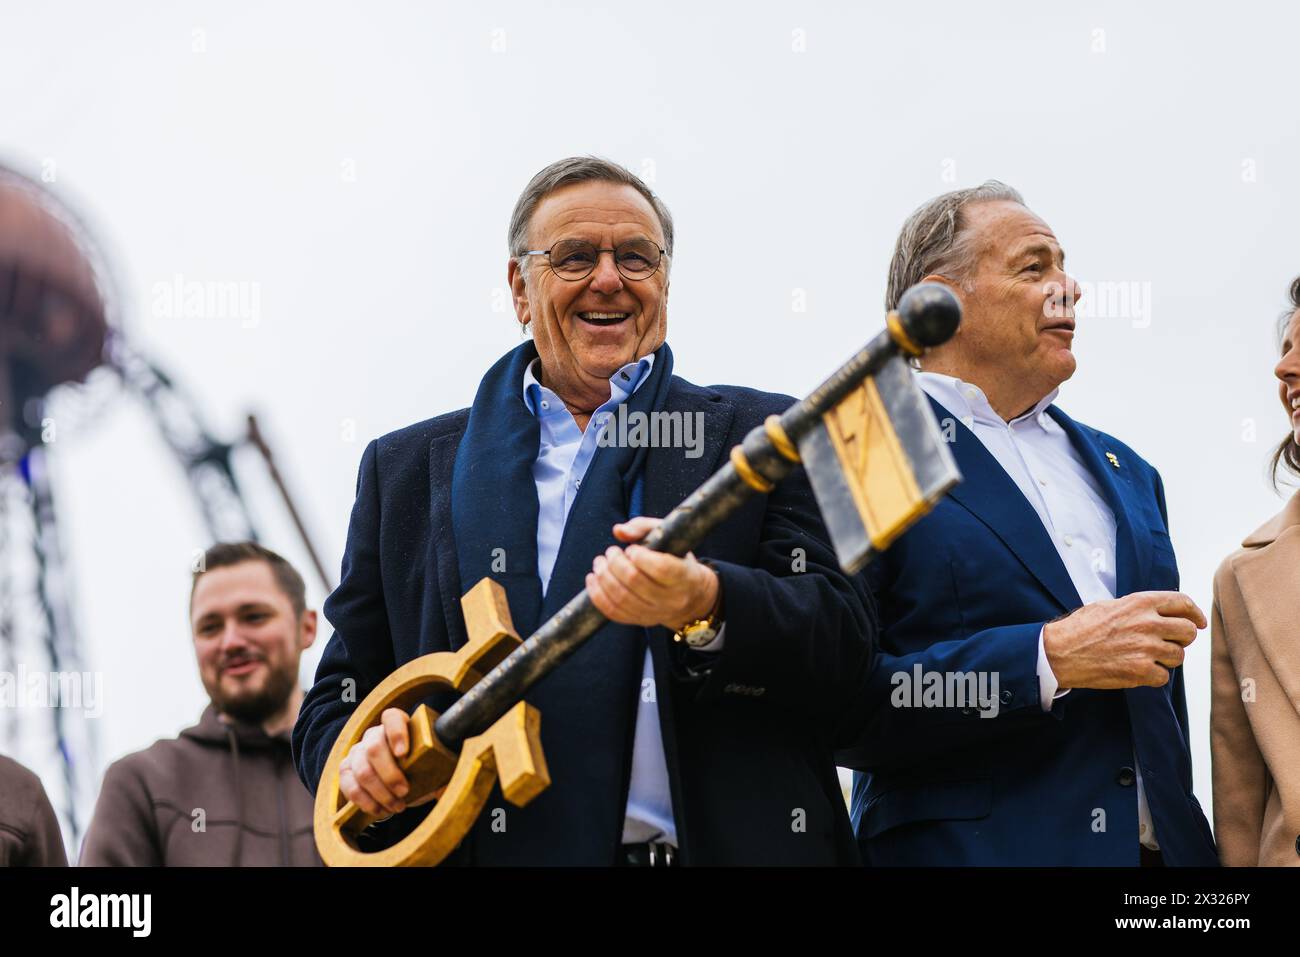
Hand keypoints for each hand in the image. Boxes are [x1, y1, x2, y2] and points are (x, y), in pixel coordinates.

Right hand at [338, 707, 437, 819]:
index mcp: (397, 724)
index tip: (404, 753)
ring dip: (380, 792)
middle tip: (404, 792)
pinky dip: (365, 801)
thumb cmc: (420, 770)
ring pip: (361, 769)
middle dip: (389, 773)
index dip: (396, 733)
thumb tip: (444, 789)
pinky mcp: (346, 770)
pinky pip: (349, 785)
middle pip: (374, 747)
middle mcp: (374, 734)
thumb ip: (443, 773)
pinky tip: (380, 810)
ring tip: (397, 806)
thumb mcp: (434, 768)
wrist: (400, 782)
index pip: (392, 717)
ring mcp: (357, 751)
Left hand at [585, 516, 719, 631]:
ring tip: (600, 563)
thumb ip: (644, 527)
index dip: (639, 556)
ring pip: (621, 598)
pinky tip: (592, 579)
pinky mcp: (641, 621)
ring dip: (603, 577)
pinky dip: (597, 595)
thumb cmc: (677, 560)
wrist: (692, 596)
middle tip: (611, 552)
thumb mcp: (669, 538)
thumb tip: (618, 531)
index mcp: (684, 576)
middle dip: (615, 563)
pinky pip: (614, 612)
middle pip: (634, 581)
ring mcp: (655, 613)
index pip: (660, 568)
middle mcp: (671, 599)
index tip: (631, 549)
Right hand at [1042, 591, 1206, 689]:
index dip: (1194, 613)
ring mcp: (1146, 648)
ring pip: (1179, 656)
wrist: (1060, 652)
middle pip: (1188, 631)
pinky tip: (1137, 670)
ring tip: (1146, 657)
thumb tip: (1162, 613)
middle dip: (1182, 639)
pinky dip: (1153, 676)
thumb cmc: (1080, 628)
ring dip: (1166, 659)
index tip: (1197, 622)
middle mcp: (1147, 623)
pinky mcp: (1140, 671)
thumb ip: (1138, 608)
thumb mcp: (1110, 606)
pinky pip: (1164, 676)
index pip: (1182, 602)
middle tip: (1169, 643)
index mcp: (1140, 603)